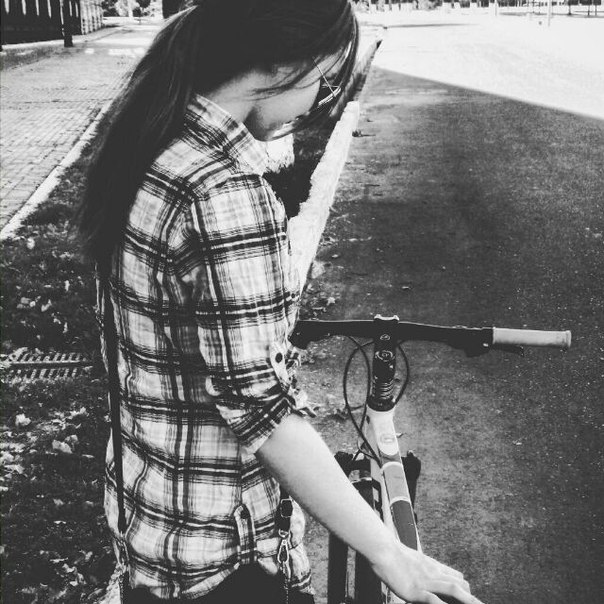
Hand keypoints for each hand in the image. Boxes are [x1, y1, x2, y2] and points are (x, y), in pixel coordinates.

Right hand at [370, 542, 484, 603]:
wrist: (383, 550)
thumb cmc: (393, 554)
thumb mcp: (412, 560)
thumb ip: (421, 568)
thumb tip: (422, 574)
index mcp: (432, 567)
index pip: (456, 577)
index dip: (465, 589)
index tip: (471, 598)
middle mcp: (433, 573)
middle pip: (459, 584)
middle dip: (471, 598)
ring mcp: (426, 582)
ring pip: (453, 589)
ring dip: (467, 600)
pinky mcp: (416, 590)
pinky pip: (434, 599)